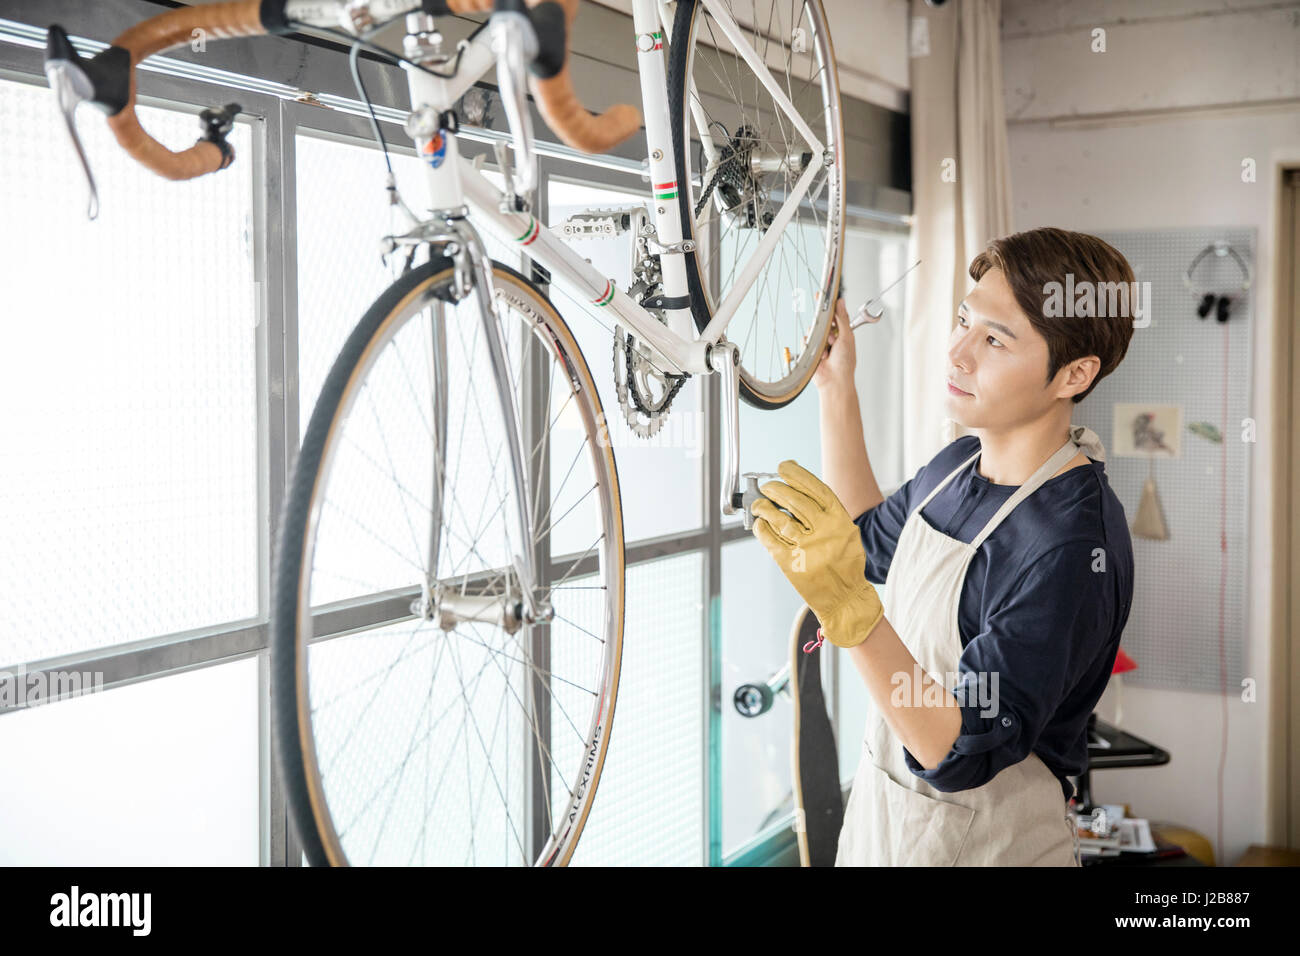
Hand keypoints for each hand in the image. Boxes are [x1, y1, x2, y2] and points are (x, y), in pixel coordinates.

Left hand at [750, 459, 883, 647]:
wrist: (845, 598)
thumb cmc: (843, 563)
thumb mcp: (845, 533)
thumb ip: (825, 512)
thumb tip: (797, 486)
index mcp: (840, 521)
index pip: (816, 489)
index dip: (797, 475)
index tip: (784, 467)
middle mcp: (824, 533)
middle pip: (794, 501)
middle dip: (777, 489)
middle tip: (768, 486)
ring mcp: (806, 549)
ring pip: (779, 519)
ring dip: (765, 507)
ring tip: (759, 504)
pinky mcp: (791, 564)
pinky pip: (770, 540)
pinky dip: (762, 529)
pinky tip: (760, 523)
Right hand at [811, 298, 856, 393]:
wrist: (835, 380)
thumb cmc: (845, 362)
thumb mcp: (847, 336)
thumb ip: (842, 318)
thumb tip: (841, 302)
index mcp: (842, 332)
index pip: (834, 314)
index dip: (828, 305)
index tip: (822, 296)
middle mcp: (831, 337)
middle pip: (822, 321)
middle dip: (825, 326)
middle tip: (829, 332)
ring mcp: (820, 344)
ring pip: (814, 330)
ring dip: (821, 338)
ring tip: (828, 348)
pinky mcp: (811, 350)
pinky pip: (806, 341)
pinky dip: (813, 346)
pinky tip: (821, 354)